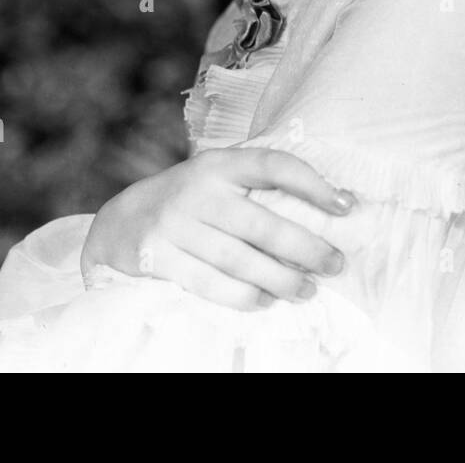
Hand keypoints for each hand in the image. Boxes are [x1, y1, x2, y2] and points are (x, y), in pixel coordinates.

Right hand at [79, 147, 354, 310]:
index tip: (345, 205)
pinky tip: (264, 300)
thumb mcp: (215, 178)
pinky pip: (209, 283)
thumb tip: (329, 203)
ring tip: (306, 291)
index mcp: (218, 163)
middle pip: (262, 223)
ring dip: (280, 279)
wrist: (118, 222)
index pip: (272, 165)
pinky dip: (242, 295)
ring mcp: (175, 224)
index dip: (312, 183)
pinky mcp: (157, 257)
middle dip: (305, 247)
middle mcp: (197, 190)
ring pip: (239, 259)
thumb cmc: (187, 201)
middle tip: (335, 264)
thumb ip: (256, 185)